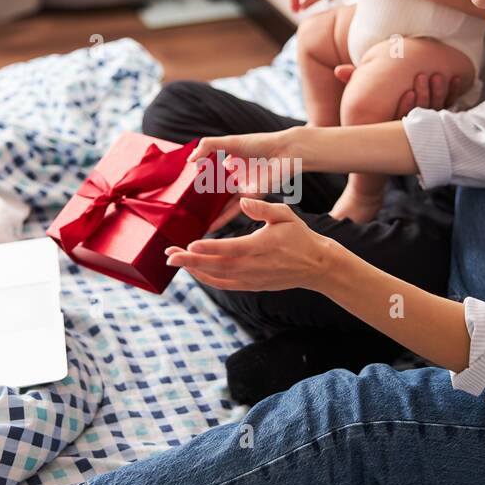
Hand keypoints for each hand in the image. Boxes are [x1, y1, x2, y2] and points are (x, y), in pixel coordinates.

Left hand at [166, 198, 334, 292]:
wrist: (315, 265)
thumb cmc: (299, 236)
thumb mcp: (286, 215)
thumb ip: (263, 208)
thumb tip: (244, 200)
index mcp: (262, 246)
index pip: (231, 248)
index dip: (210, 249)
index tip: (190, 245)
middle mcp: (254, 266)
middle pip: (217, 266)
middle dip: (191, 261)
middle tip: (169, 255)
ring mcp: (252, 278)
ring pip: (217, 277)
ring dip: (194, 270)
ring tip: (174, 260)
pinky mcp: (251, 285)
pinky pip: (224, 284)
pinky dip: (206, 279)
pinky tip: (192, 271)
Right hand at [190, 131, 294, 230]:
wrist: (286, 152)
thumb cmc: (260, 143)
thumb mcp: (230, 142)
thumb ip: (208, 146)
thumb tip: (190, 160)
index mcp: (230, 163)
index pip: (209, 174)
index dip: (197, 182)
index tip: (182, 192)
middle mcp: (234, 178)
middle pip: (214, 192)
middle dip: (201, 202)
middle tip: (184, 214)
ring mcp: (242, 189)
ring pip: (222, 204)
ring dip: (210, 215)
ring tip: (194, 225)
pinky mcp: (251, 198)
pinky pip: (234, 211)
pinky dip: (222, 219)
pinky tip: (210, 227)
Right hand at [334, 68, 461, 116]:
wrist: (402, 117)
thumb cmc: (379, 101)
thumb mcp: (365, 93)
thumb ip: (354, 81)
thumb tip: (339, 70)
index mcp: (393, 123)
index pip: (402, 120)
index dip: (407, 108)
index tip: (409, 92)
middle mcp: (412, 124)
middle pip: (422, 114)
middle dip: (426, 96)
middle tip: (423, 77)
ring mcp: (429, 120)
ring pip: (437, 110)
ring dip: (439, 93)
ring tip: (437, 76)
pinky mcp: (442, 114)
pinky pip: (450, 105)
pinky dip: (453, 92)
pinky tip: (454, 79)